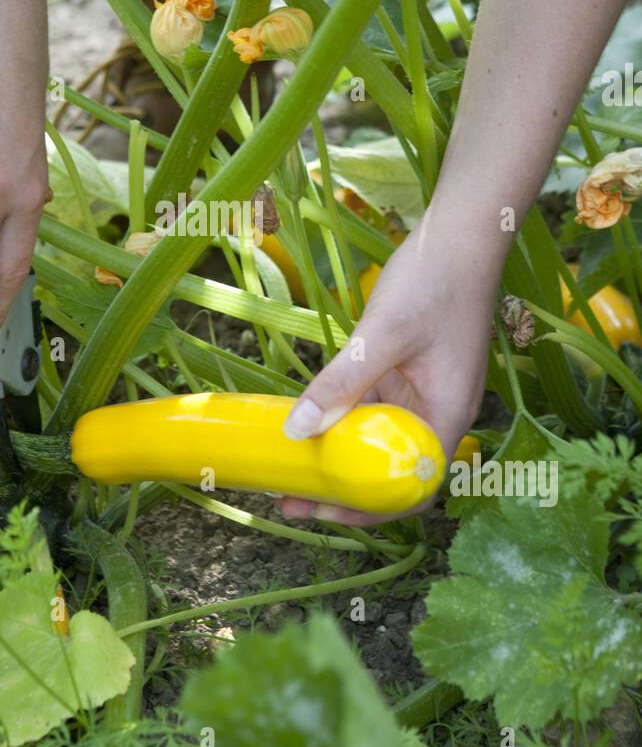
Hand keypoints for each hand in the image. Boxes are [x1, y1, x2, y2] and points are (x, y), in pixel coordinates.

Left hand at [277, 225, 496, 526]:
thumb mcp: (382, 336)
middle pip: (390, 472)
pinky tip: (307, 421)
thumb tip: (297, 431)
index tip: (315, 513)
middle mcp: (438, 414)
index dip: (363, 509)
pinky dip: (342, 421)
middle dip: (340, 491)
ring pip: (377, 442)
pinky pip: (372, 410)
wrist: (460, 234)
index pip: (407, 487)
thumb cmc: (434, 282)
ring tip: (287, 470)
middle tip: (286, 498)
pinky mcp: (407, 373)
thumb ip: (341, 383)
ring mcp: (422, 393)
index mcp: (446, 416)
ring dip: (336, 457)